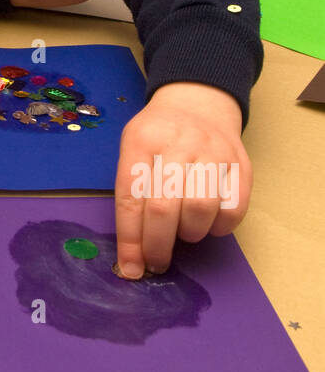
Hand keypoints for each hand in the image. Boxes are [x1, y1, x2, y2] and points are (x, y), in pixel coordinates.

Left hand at [114, 82, 251, 278]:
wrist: (198, 103)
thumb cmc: (159, 136)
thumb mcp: (133, 149)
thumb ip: (131, 195)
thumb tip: (132, 256)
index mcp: (142, 140)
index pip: (131, 196)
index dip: (130, 239)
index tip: (131, 268)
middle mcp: (178, 143)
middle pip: (165, 207)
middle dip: (158, 246)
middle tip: (157, 262)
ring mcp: (213, 152)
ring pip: (201, 209)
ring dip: (189, 234)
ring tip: (183, 231)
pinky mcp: (241, 165)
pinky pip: (233, 209)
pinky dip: (219, 227)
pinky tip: (208, 222)